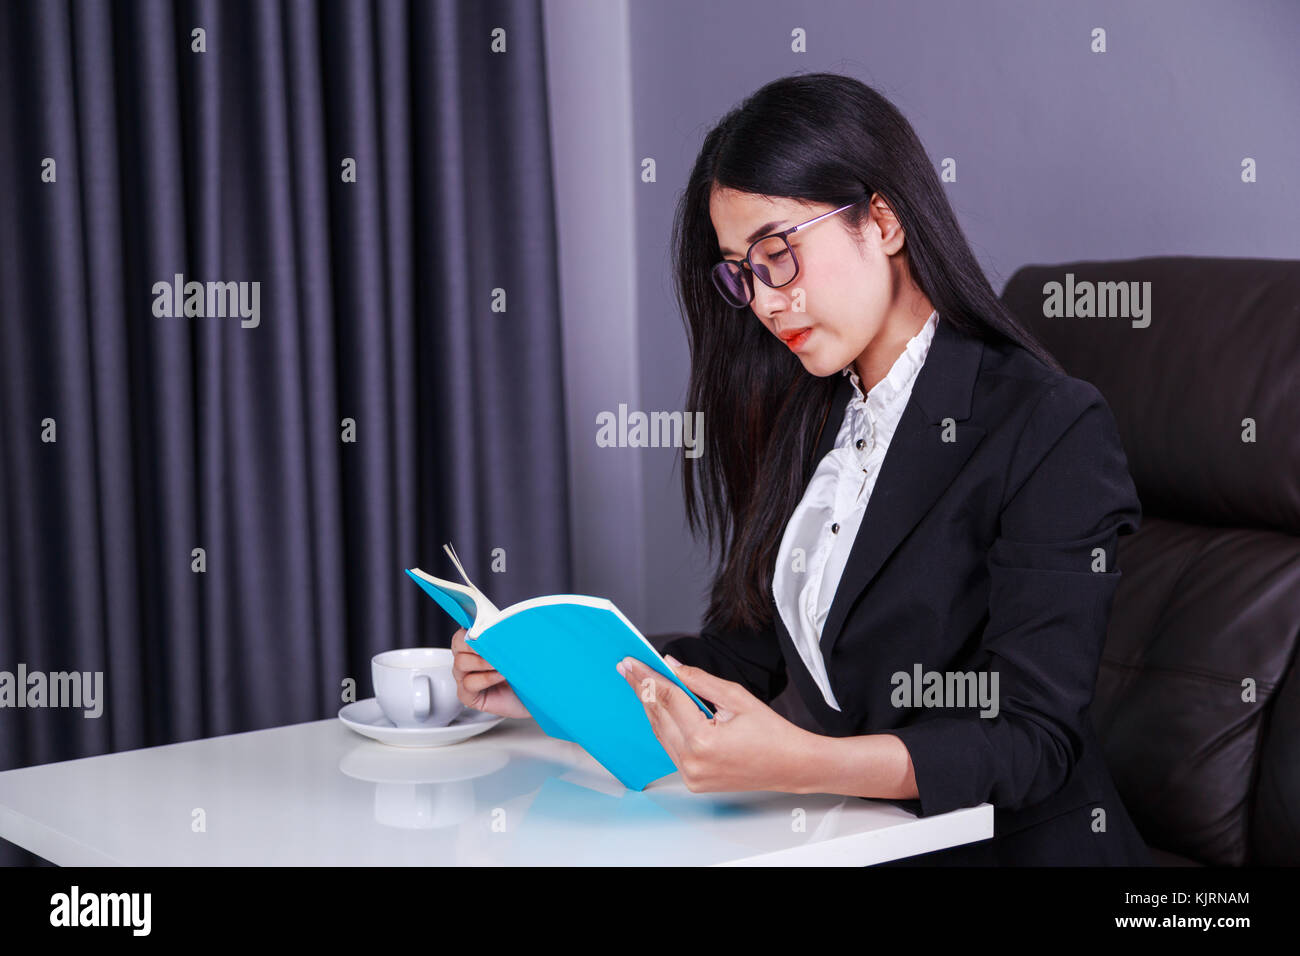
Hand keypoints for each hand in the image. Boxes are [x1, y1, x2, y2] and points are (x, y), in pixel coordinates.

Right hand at [451, 626, 530, 718]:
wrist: (531, 696)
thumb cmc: (522, 672)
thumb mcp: (514, 650)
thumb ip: (504, 638)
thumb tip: (501, 626)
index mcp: (473, 646)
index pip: (463, 632)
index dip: (472, 630)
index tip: (486, 631)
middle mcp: (466, 660)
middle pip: (458, 645)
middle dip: (476, 645)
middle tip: (493, 647)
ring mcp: (464, 678)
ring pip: (461, 663)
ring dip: (483, 662)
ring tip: (501, 664)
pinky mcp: (467, 695)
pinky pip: (469, 683)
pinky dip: (486, 678)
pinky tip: (500, 676)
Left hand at [616, 655, 816, 792]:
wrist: (791, 766)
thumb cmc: (771, 733)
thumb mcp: (736, 697)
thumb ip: (698, 680)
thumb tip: (670, 665)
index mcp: (703, 739)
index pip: (666, 698)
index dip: (647, 676)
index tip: (632, 661)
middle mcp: (692, 761)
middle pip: (657, 715)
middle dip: (641, 688)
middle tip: (626, 668)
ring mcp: (690, 775)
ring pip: (660, 732)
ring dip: (649, 707)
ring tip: (638, 683)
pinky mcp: (692, 781)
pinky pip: (670, 748)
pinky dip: (663, 726)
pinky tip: (657, 708)